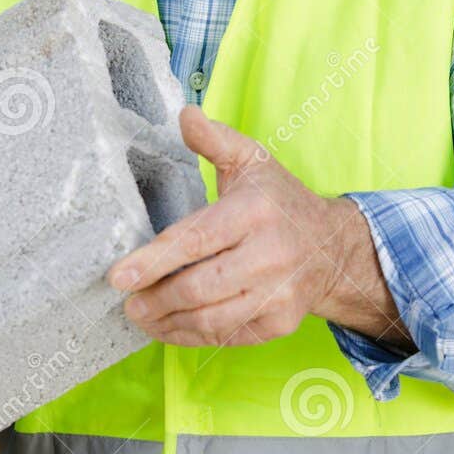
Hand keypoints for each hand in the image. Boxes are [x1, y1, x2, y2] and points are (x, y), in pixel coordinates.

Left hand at [106, 105, 371, 347]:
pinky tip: (170, 327)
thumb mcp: (252, 160)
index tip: (119, 276)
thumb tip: (184, 115)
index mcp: (255, 211)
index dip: (154, 261)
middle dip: (155, 298)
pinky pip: (227, 337)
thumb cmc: (281, 201)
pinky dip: (192, 336)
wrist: (333, 248)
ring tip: (142, 315)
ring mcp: (278, 294)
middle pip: (199, 286)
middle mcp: (270, 255)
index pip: (196, 240)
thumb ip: (215, 140)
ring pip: (211, 319)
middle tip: (127, 301)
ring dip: (168, 322)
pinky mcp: (279, 323)